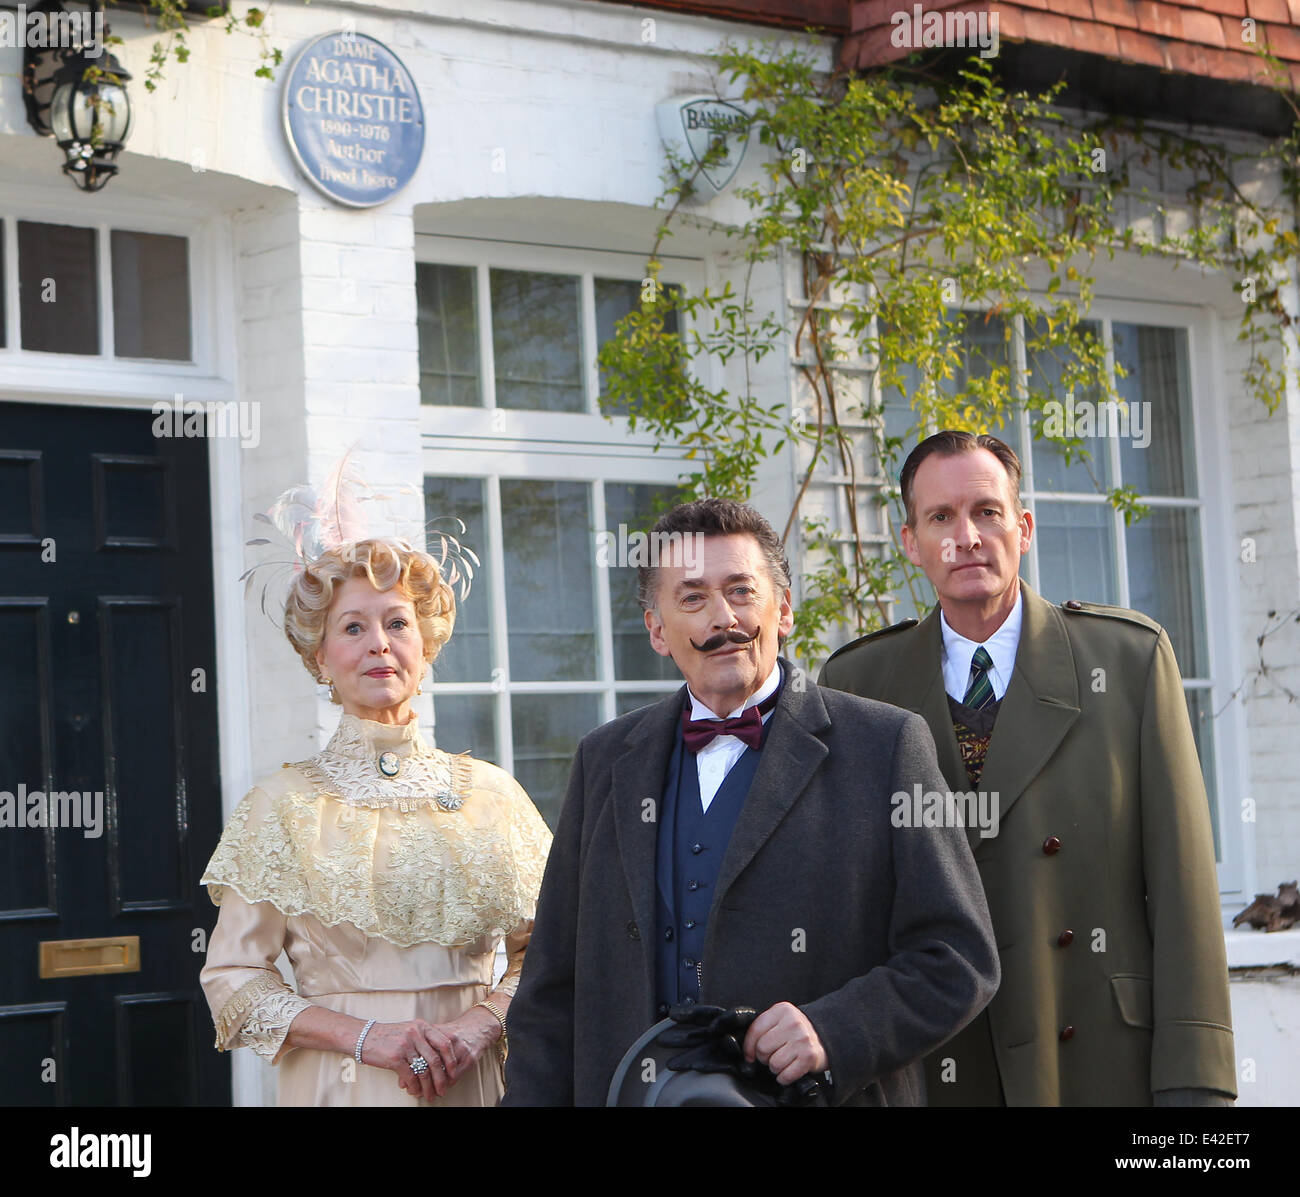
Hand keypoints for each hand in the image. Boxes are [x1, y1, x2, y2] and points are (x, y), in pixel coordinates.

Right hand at [361, 1011, 496, 1100]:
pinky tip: (415, 1092)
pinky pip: (410, 1076)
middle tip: (444, 1090)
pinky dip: (415, 1087)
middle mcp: (416, 1033)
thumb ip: (424, 1040)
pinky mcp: (395, 1057)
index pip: (444, 1043)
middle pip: (436, 1059)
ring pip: (424, 1070)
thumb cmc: (388, 1036)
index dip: (451, 1060)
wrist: (363, 1036)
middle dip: (442, 1078)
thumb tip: (440, 1062)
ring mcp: (405, 1045)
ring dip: (428, 1087)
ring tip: (430, 1095)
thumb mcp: (409, 1030)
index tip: (454, 1073)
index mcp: (422, 1026)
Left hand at [742, 1001, 827, 1085]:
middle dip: (763, 1057)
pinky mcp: (809, 1056)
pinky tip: (788, 1070)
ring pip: (774, 1063)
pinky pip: (786, 1075)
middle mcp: (793, 1022)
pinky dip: (784, 1078)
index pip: (755, 1030)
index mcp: (782, 1010)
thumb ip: (764, 1027)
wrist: (824, 1038)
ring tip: (782, 1061)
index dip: (748, 1046)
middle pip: (762, 1048)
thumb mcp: (780, 1020)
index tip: (749, 1055)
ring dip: (775, 1068)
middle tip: (771, 1055)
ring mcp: (802, 1039)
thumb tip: (746, 1050)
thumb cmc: (795, 1031)